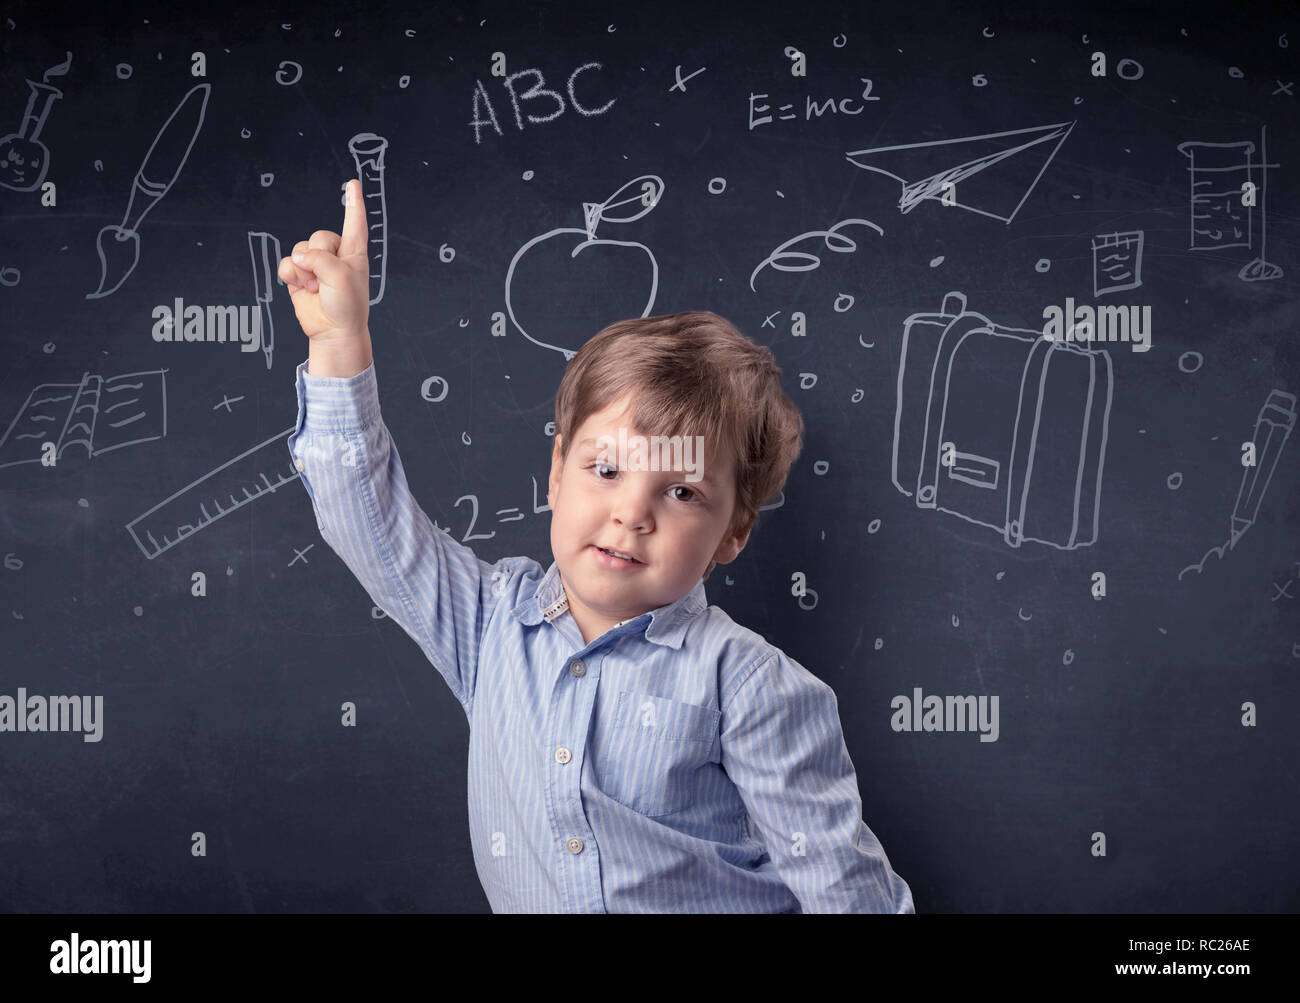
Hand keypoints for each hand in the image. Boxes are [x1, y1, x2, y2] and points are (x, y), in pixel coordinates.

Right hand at [278, 178, 370, 342]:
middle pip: (318, 236)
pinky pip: (287, 264)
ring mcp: (316, 266)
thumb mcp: (341, 276)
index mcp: (354, 253)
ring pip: (300, 250)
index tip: (354, 184)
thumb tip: (298, 258)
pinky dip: (292, 276)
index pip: (354, 222)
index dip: (353, 203)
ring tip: (317, 287)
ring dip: (305, 270)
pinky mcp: (299, 277)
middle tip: (326, 278)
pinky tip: (303, 288)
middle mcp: (335, 256)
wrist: (333, 332)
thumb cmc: (347, 306)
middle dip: (318, 256)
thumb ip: (320, 259)